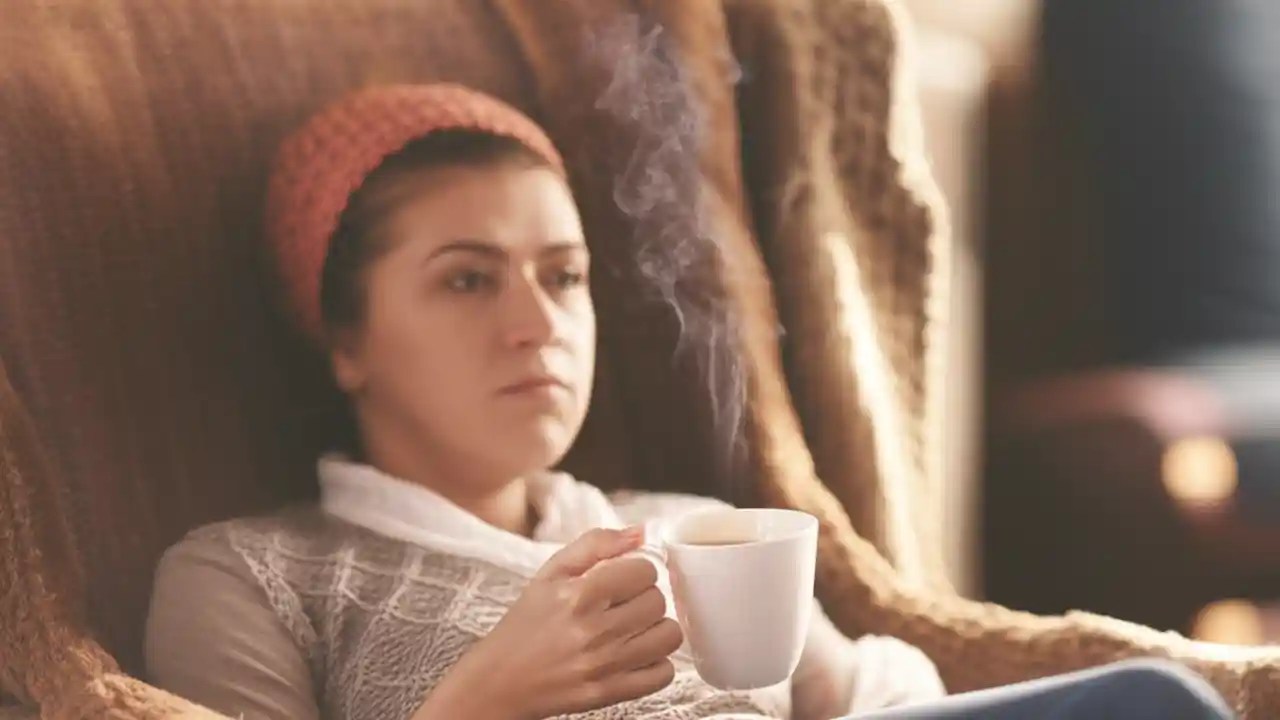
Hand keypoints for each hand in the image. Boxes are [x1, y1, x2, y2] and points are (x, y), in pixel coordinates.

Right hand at [416, 527, 682, 719]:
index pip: (645, 570)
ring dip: (656, 628)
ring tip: (633, 629)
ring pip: (669, 636)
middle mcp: (593, 630)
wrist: (500, 681)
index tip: (624, 580)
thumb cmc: (526, 624)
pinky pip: (662, 674)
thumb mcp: (551, 573)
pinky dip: (656, 663)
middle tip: (624, 605)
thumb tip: (640, 533)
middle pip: (658, 601)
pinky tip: (634, 655)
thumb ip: (596, 544)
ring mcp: (604, 665)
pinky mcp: (610, 693)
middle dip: (645, 597)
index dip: (637, 571)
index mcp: (578, 594)